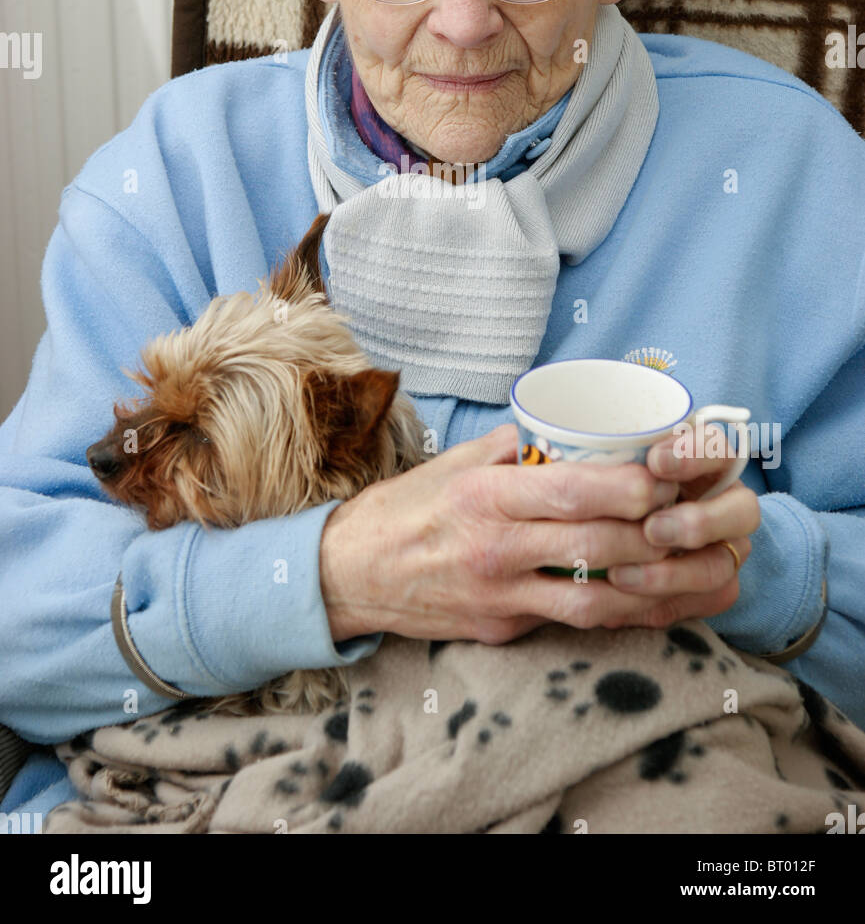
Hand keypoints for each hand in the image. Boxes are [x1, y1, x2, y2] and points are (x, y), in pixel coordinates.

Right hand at [320, 423, 697, 645]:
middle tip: (692, 519)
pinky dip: (614, 612)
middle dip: (655, 535)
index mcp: (485, 496)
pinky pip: (568, 622)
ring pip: (591, 598)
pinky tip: (648, 598)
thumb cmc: (409, 507)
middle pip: (593, 546)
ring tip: (686, 565)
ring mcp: (499, 596)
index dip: (627, 488)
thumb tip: (570, 426)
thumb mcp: (456, 461)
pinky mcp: (501, 628)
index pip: (570, 492)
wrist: (351, 573)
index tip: (665, 477)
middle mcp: (494, 548)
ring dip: (648, 585)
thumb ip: (516, 446)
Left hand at [603, 424, 760, 626]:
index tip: (655, 461)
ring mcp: (725, 549)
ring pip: (721, 566)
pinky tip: (618, 609)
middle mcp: (726, 504)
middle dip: (698, 522)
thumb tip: (585, 452)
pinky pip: (703, 604)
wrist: (614, 536)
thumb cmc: (607, 486)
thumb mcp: (607, 465)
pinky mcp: (714, 590)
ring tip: (620, 576)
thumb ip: (612, 462)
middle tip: (651, 529)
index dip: (695, 453)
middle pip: (743, 511)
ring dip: (672, 573)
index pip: (718, 447)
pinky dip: (662, 603)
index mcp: (705, 460)